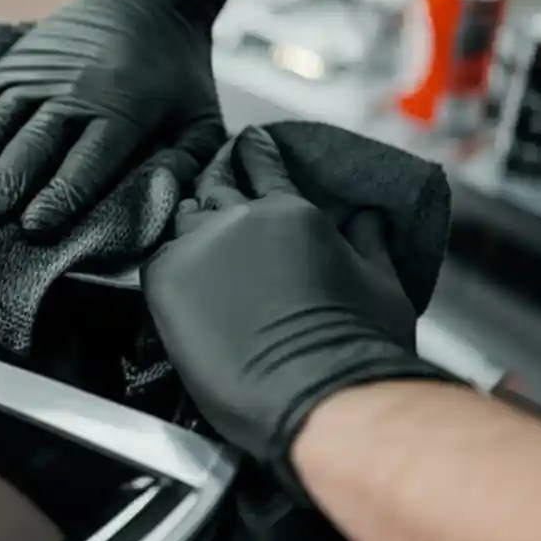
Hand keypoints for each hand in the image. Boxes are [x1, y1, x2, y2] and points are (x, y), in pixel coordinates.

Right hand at [0, 0, 228, 240]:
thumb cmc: (175, 75)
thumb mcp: (201, 120)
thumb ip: (185, 166)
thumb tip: (162, 205)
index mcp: (123, 110)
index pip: (87, 160)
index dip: (60, 194)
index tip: (34, 226)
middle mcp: (74, 91)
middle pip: (31, 142)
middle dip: (1, 182)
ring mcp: (37, 74)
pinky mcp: (12, 64)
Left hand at [140, 132, 447, 495]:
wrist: (317, 396)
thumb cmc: (358, 350)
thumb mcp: (382, 284)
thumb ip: (370, 242)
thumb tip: (367, 217)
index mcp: (291, 212)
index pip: (264, 163)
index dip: (254, 151)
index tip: (247, 143)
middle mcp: (239, 219)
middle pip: (214, 184)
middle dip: (216, 177)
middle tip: (215, 175)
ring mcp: (197, 248)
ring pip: (183, 218)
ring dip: (190, 220)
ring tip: (194, 228)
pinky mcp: (164, 282)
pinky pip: (157, 259)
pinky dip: (169, 263)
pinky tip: (176, 275)